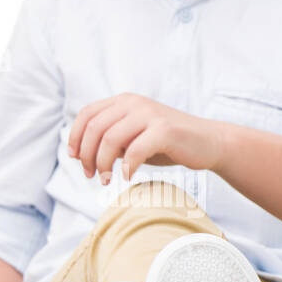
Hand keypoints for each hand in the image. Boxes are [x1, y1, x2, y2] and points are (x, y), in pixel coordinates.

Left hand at [67, 94, 226, 183]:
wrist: (207, 143)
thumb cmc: (165, 144)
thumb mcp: (130, 139)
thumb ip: (107, 141)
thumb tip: (76, 153)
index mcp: (123, 102)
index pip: (86, 114)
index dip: (74, 137)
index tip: (74, 159)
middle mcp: (134, 103)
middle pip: (94, 129)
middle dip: (87, 156)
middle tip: (91, 176)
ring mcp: (150, 114)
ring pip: (110, 139)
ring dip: (103, 164)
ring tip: (106, 180)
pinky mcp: (165, 130)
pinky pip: (135, 150)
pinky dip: (127, 167)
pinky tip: (127, 177)